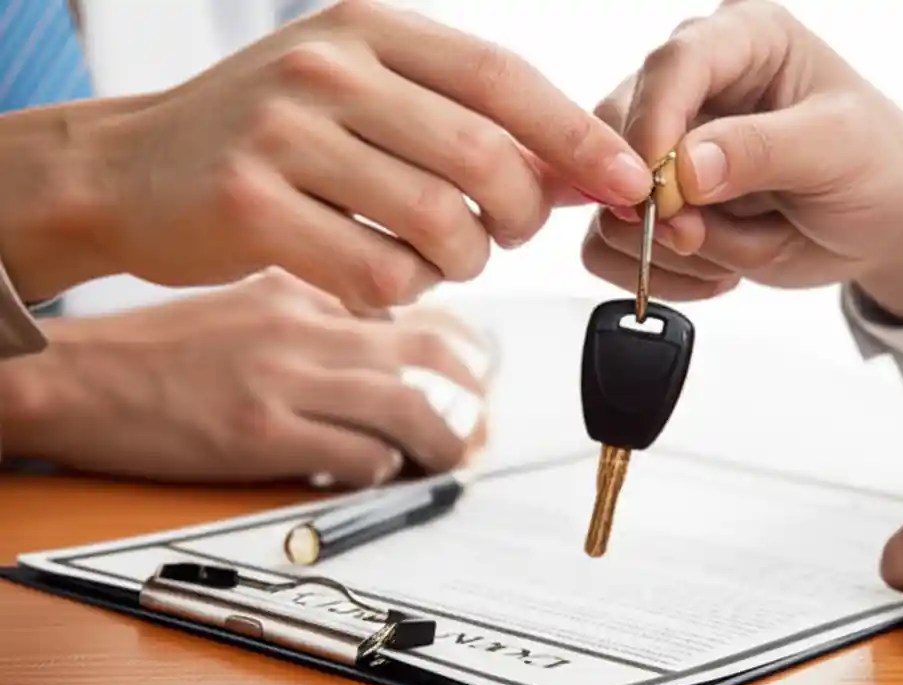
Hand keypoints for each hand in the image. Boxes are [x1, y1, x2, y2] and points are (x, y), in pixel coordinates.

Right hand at [0, 271, 489, 486]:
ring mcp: (283, 382)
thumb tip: (380, 345)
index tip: (471, 369)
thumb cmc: (155, 348)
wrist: (73, 376)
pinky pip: (355, 456)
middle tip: (480, 417)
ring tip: (449, 460)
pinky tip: (374, 474)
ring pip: (404, 408)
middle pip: (425, 353)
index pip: (407, 308)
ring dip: (441, 441)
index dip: (454, 345)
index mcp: (298, 291)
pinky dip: (380, 470)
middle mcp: (301, 328)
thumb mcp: (245, 303)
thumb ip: (314, 316)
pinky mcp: (261, 436)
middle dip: (470, 391)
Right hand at [7, 0, 650, 309]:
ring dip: (463, 259)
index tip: (627, 180)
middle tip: (507, 232)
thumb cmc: (268, 139)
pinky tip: (383, 276)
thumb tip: (582, 170)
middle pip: (483, 157)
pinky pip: (379, 271)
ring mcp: (281, 133)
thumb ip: (466, 122)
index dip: (576, 136)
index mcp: (367, 28)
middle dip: (519, 214)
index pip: (503, 77)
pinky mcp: (248, 204)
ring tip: (439, 255)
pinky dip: (402, 290)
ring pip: (440, 222)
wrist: (127, 170)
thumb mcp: (363, 97)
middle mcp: (326, 68)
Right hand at [582, 0, 902, 319]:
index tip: (657, 184)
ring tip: (736, 252)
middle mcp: (692, 86)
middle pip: (616, 128)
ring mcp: (667, 148)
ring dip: (666, 244)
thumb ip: (761, 152)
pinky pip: (613, 246)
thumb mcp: (837, 149)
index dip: (654, 121)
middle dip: (650, 197)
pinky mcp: (656, 205)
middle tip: (698, 234)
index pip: (674, 64)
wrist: (885, 223)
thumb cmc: (877, 167)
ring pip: (609, 197)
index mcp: (741, 40)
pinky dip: (659, 273)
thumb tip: (685, 169)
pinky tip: (720, 271)